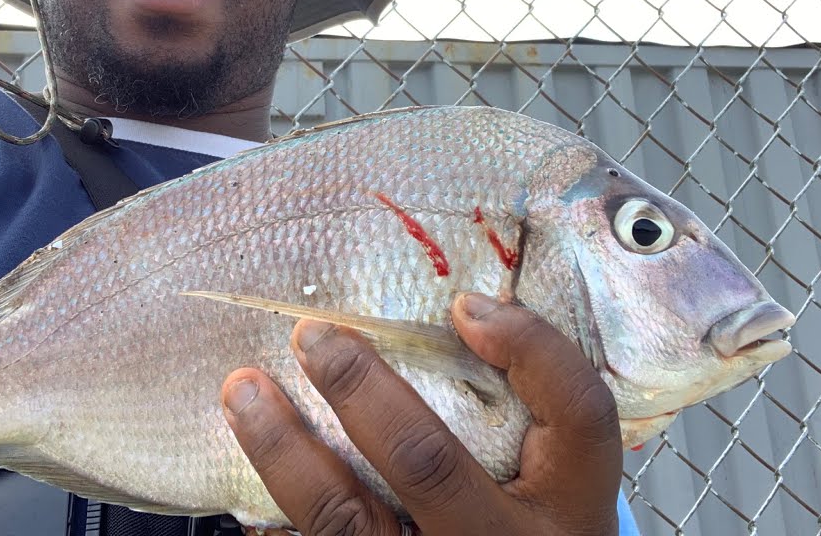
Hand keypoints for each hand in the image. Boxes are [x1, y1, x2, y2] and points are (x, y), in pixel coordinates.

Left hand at [221, 292, 622, 534]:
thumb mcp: (557, 485)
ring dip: (283, 449)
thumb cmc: (531, 531)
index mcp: (569, 510)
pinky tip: (248, 472)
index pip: (576, 414)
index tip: (464, 307)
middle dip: (359, 388)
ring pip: (345, 519)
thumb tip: (464, 316)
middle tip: (314, 335)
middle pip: (427, 462)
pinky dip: (273, 514)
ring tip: (244, 391)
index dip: (530, 348)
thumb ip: (529, 409)